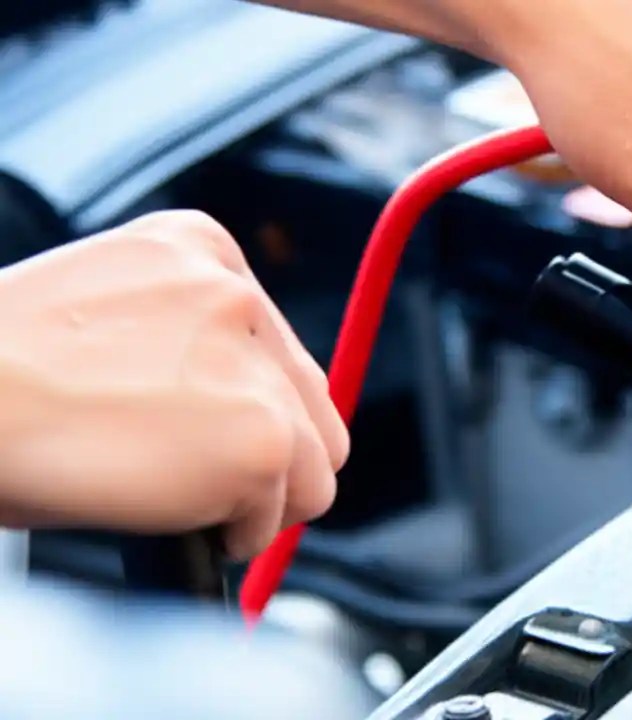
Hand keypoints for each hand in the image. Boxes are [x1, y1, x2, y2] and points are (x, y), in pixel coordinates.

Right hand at [0, 211, 347, 558]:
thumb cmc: (2, 374)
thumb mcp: (109, 319)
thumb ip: (189, 344)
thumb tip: (244, 408)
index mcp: (203, 249)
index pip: (280, 352)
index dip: (252, 410)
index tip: (210, 434)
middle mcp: (239, 295)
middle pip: (314, 408)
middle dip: (273, 457)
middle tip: (206, 482)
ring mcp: (256, 366)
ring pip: (314, 467)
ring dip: (257, 499)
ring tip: (180, 497)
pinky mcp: (261, 437)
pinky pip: (275, 515)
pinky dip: (231, 534)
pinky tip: (167, 512)